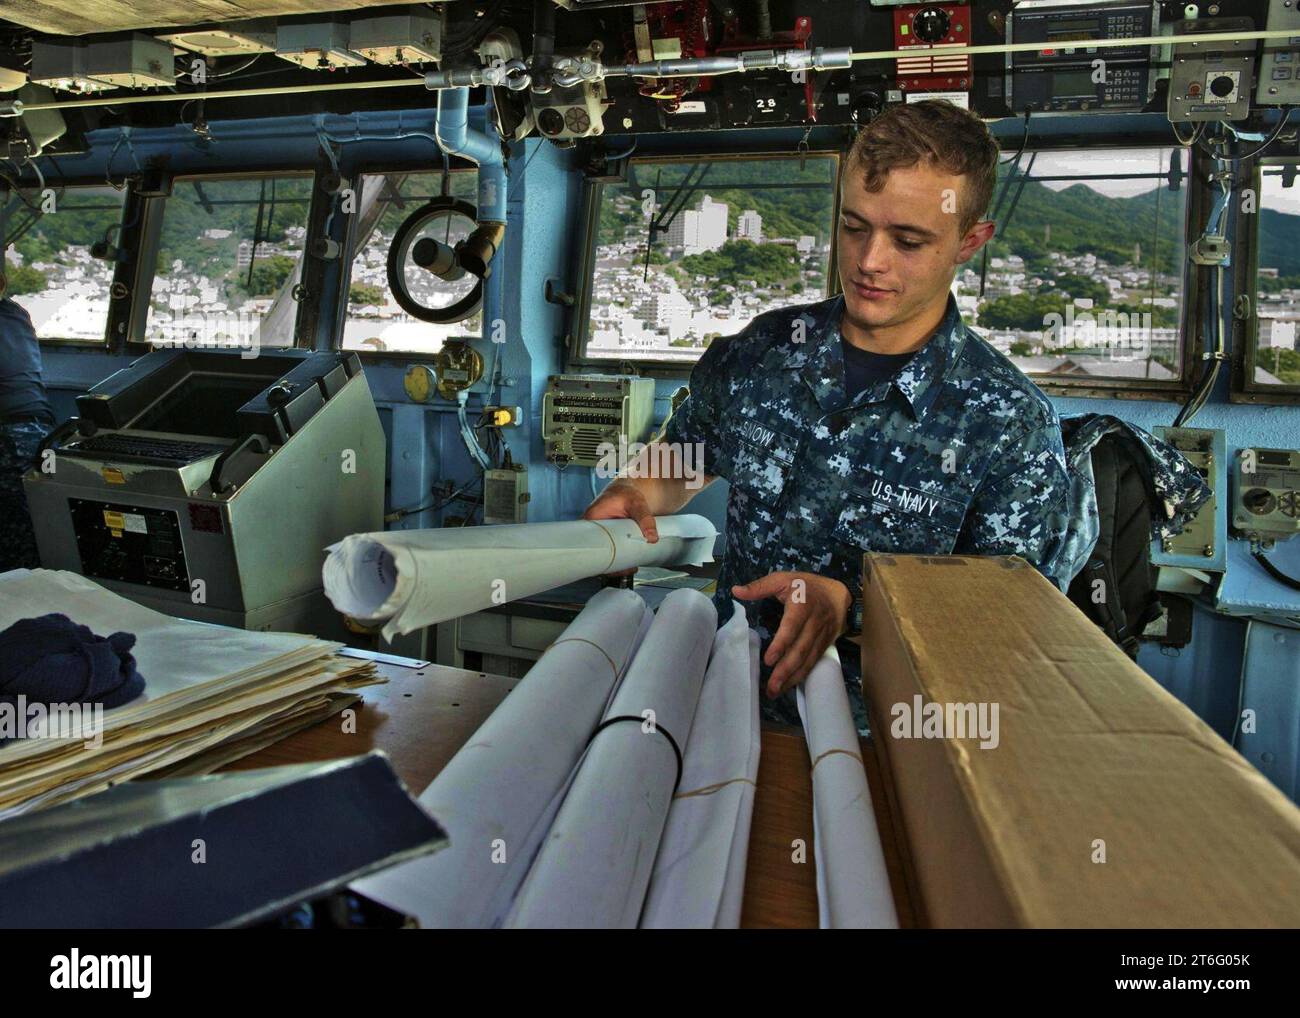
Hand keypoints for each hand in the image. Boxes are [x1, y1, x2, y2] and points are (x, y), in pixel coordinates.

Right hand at [582, 479, 656, 576]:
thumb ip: (645, 519)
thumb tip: (652, 538)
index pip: (590, 542)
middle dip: (611, 563)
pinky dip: (619, 558)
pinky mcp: (607, 538)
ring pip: (603, 553)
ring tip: (630, 568)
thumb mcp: (637, 503)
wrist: (629, 490)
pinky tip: (629, 564)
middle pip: (596, 551)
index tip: (616, 564)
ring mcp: (600, 534)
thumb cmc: (627, 493)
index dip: (602, 556)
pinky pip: (610, 551)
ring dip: (616, 562)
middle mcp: (593, 528)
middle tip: (627, 569)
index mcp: (592, 518)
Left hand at [731, 572, 851, 698]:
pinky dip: (801, 675)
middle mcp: (814, 623)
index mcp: (802, 605)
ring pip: (808, 659)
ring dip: (792, 678)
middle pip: (801, 649)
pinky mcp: (824, 645)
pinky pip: (813, 662)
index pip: (792, 627)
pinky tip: (788, 685)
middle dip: (785, 670)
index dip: (781, 645)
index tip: (768, 660)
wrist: (838, 594)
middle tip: (771, 686)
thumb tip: (736, 591)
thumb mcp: (783, 579)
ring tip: (776, 691)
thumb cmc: (806, 586)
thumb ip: (760, 586)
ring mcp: (821, 636)